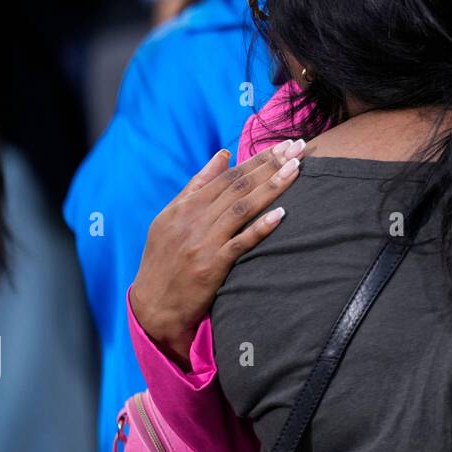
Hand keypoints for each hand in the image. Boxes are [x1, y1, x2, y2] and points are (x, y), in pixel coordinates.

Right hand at [130, 140, 304, 366]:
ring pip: (242, 209)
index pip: (228, 176)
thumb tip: (224, 154)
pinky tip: (281, 214)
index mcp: (185, 206)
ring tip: (296, 170)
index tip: (283, 146)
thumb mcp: (172, 216)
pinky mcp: (211, 267)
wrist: (153, 305)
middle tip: (298, 150)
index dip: (258, 160)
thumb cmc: (165, 258)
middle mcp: (193, 220)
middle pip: (238, 187)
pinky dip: (260, 227)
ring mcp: (202, 243)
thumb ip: (199, 184)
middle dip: (271, 166)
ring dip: (271, 188)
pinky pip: (240, 243)